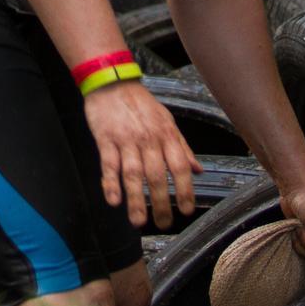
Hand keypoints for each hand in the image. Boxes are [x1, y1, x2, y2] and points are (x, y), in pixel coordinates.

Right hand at [83, 80, 201, 230]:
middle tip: (163, 223)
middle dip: (161, 203)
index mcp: (166, 135)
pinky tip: (114, 201)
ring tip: (138, 222)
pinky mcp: (105, 139)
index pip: (180, 166)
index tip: (186, 210)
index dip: (185, 189)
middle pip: (157, 176)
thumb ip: (182, 146)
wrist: (112, 81)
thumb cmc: (140, 103)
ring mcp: (126, 140)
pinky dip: (111, 183)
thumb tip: (199, 169)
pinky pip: (109, 164)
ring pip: (133, 174)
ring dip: (136, 200)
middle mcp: (148, 139)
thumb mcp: (167, 120)